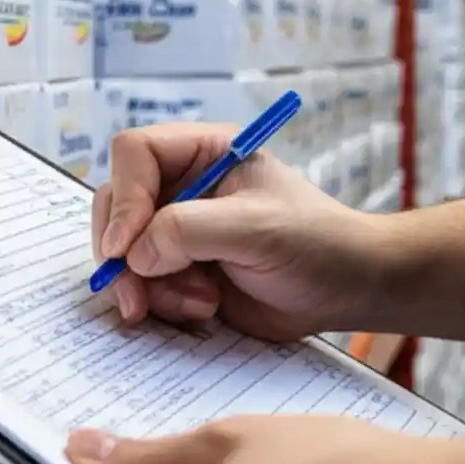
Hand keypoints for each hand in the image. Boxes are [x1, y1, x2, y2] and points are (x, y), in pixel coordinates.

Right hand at [93, 123, 385, 339]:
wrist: (349, 291)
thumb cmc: (317, 244)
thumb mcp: (254, 228)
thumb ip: (187, 230)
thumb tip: (133, 254)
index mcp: (203, 153)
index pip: (134, 154)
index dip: (124, 197)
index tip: (126, 246)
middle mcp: (182, 185)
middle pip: (115, 205)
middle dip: (124, 254)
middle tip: (136, 295)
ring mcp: (177, 230)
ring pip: (123, 252)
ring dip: (150, 287)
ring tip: (201, 304)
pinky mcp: (179, 269)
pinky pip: (141, 284)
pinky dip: (161, 303)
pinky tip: (204, 310)